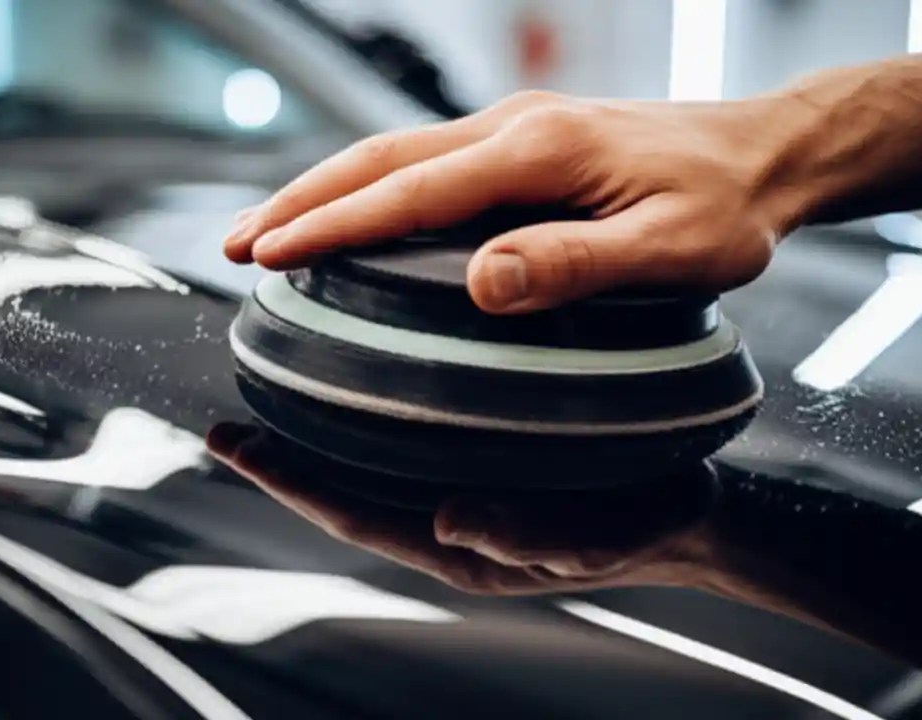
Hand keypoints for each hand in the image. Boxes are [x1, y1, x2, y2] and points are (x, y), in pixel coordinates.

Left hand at [207, 422, 717, 594]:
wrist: (690, 509)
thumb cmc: (642, 524)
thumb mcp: (594, 536)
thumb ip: (526, 536)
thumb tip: (447, 520)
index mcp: (457, 544)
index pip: (352, 512)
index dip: (289, 483)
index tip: (233, 445)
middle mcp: (444, 511)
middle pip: (346, 485)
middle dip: (287, 456)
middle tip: (231, 417)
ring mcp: (460, 481)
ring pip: (374, 454)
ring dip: (324, 423)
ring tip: (278, 379)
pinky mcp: (482, 451)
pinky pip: (412, 430)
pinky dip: (377, 401)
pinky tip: (366, 360)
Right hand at [224, 91, 810, 312]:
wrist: (764, 154)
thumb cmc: (724, 209)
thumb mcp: (669, 248)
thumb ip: (573, 264)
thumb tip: (479, 285)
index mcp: (538, 152)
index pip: (410, 191)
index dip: (332, 225)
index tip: (269, 252)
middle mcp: (513, 127)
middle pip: (379, 157)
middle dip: (300, 200)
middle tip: (236, 242)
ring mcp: (513, 128)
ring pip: (394, 152)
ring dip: (326, 188)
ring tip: (269, 228)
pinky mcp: (521, 141)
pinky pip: (424, 159)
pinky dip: (370, 184)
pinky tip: (354, 212)